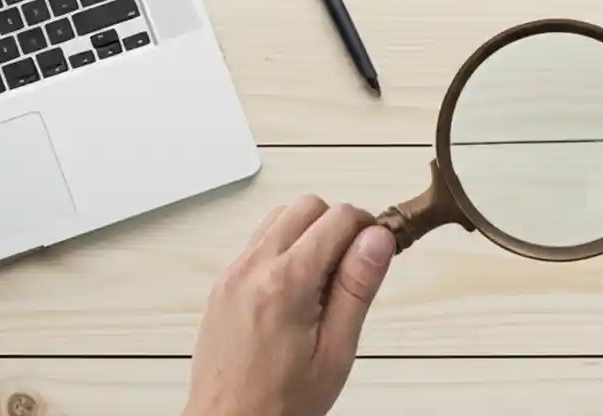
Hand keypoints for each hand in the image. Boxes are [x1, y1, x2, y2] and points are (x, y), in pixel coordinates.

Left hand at [184, 195, 396, 415]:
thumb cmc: (279, 404)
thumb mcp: (336, 351)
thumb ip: (357, 288)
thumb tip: (378, 239)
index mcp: (285, 283)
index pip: (338, 219)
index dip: (368, 228)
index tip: (378, 250)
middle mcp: (253, 268)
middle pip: (307, 206)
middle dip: (338, 224)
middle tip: (353, 265)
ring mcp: (233, 274)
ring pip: (280, 216)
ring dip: (309, 232)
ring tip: (324, 278)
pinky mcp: (223, 283)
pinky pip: (259, 242)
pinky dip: (284, 247)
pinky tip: (298, 288)